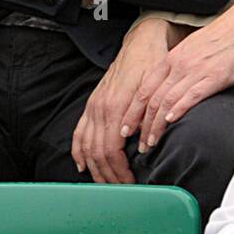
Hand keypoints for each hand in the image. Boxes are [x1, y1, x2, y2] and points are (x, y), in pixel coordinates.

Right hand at [71, 19, 176, 182]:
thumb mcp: (154, 88)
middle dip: (109, 176)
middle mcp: (100, 108)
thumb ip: (144, 114)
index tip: (131, 183)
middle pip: (98, 153)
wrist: (140, 44)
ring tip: (106, 184)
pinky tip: (82, 165)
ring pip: (87, 147)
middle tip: (123, 189)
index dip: (120, 171)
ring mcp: (93, 107)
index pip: (112, 150)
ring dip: (95, 169)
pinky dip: (78, 152)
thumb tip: (138, 142)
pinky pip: (79, 133)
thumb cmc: (151, 65)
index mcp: (116, 106)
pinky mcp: (91, 104)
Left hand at [131, 0, 233, 151]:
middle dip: (142, 124)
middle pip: (152, 98)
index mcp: (173, 57)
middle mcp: (179, 64)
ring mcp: (195, 71)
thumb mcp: (192, 50)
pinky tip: (171, 122)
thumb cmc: (221, 37)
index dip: (133, 110)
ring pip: (167, 101)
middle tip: (138, 144)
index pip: (145, 88)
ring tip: (152, 142)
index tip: (127, 127)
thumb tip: (171, 88)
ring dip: (156, 126)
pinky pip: (190, 96)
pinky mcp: (212, 77)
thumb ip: (179, 67)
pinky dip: (178, 111)